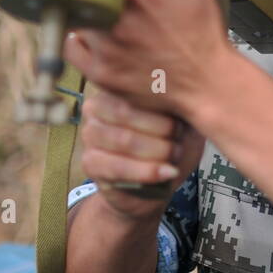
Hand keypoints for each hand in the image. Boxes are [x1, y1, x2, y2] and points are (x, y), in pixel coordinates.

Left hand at [66, 0, 232, 123]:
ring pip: (73, 18)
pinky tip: (90, 35)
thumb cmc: (202, 34)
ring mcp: (106, 48)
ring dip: (81, 12)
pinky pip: (71, 50)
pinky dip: (76, 40)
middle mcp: (116, 19)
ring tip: (95, 10)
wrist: (208, 82)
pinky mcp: (102, 73)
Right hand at [69, 80, 205, 218]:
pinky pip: (117, 167)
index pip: (137, 88)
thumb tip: (184, 87)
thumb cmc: (171, 143)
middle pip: (127, 112)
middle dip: (162, 130)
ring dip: (158, 151)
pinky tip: (168, 172)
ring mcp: (89, 134)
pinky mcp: (89, 163)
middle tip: (181, 141)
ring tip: (176, 155)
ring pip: (124, 140)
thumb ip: (179, 104)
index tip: (184, 120)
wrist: (156, 184)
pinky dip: (147, 172)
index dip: (164, 105)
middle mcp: (95, 106)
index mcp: (117, 87)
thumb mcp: (183, 120)